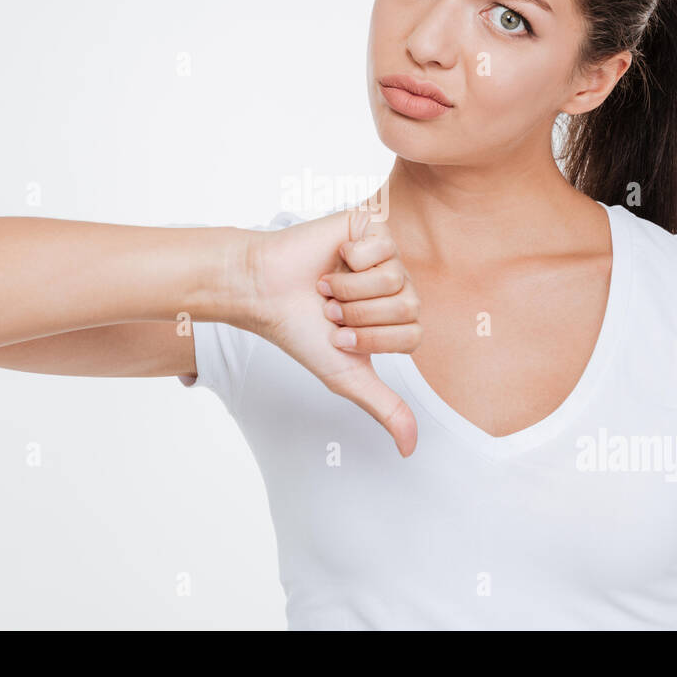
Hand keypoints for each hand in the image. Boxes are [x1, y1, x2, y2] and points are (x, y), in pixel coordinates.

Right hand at [243, 207, 420, 456]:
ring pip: (394, 277)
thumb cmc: (300, 331)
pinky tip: (332, 258)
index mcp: (396, 318)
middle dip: (360, 316)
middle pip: (408, 305)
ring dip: (349, 289)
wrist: (263, 291)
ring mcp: (386, 254)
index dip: (372, 340)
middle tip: (331, 311)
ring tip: (326, 287)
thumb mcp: (345, 376)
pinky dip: (348, 259)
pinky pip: (380, 247)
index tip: (338, 337)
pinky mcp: (370, 225)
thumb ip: (385, 407)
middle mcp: (397, 285)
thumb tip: (410, 450)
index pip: (413, 334)